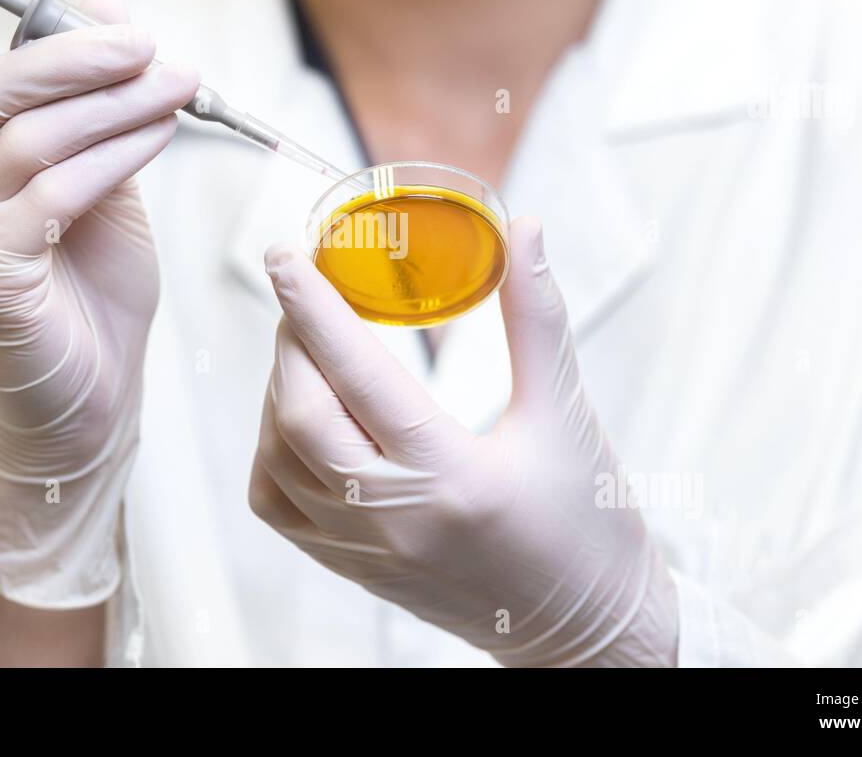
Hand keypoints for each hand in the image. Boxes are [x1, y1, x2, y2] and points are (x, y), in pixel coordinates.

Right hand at [0, 0, 198, 605]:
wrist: (92, 390)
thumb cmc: (90, 283)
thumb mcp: (100, 171)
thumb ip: (96, 99)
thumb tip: (109, 8)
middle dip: (77, 55)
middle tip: (148, 45)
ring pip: (32, 134)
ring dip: (118, 101)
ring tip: (179, 84)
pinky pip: (57, 190)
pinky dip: (117, 155)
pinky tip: (160, 135)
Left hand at [249, 217, 678, 665]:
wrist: (585, 631)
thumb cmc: (587, 525)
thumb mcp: (567, 413)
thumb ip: (538, 318)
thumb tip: (525, 230)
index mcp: (451, 478)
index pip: (360, 377)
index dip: (316, 307)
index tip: (286, 256)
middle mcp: (395, 520)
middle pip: (302, 416)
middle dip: (291, 342)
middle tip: (303, 294)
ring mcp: (366, 550)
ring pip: (280, 460)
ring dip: (279, 391)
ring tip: (304, 347)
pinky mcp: (354, 568)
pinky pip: (281, 506)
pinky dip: (274, 449)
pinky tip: (298, 417)